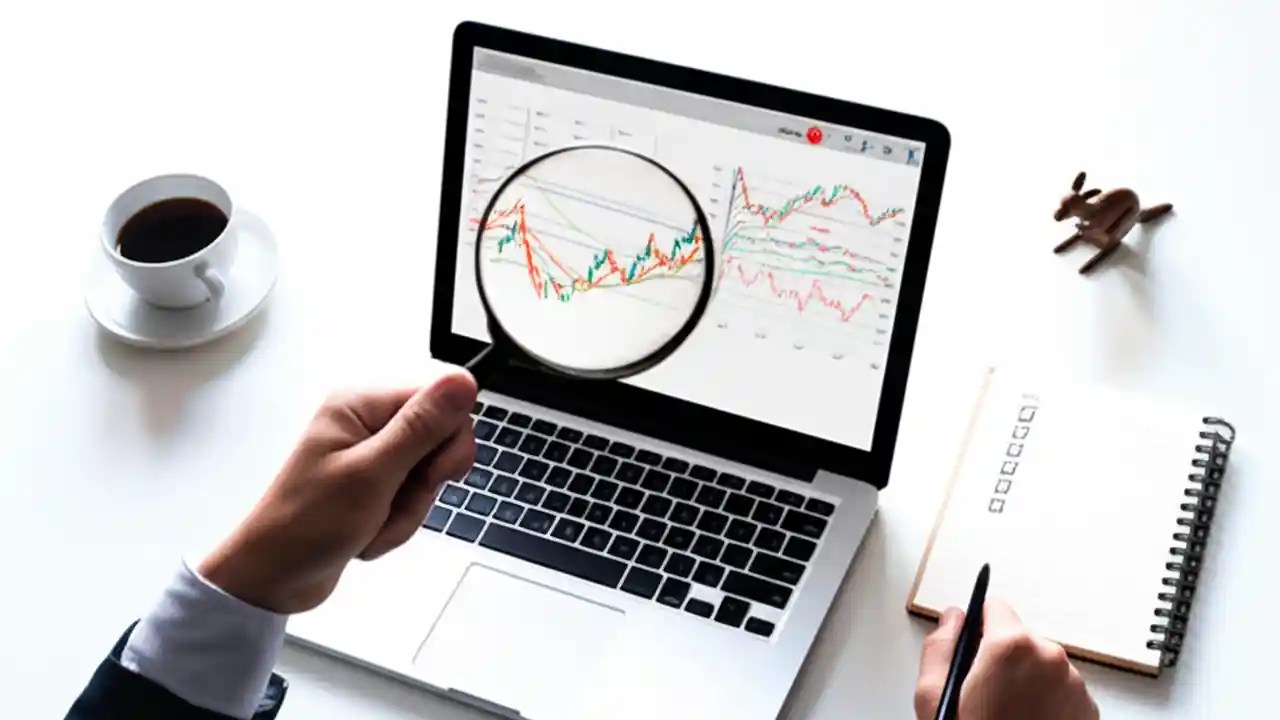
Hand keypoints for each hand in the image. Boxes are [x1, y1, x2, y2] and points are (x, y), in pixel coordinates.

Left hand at [198, 369, 477, 613]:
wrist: (274, 578)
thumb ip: (422, 426)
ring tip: (372, 523)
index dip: (448, 441)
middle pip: (439, 440)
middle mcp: (366, 421)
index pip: (441, 401)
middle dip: (424, 484)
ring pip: (428, 475)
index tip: (433, 474)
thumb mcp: (372, 474)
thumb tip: (462, 380)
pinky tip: (369, 532)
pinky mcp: (374, 483)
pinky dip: (398, 521)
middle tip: (393, 500)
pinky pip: (412, 497)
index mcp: (361, 403)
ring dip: (408, 510)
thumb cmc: (304, 524)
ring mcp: (370, 454)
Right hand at [914, 600, 1098, 719]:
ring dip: (1027, 680)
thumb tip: (952, 619)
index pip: (995, 607)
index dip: (978, 630)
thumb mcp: (933, 696)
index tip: (972, 650)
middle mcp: (1050, 658)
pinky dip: (1047, 701)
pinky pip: (1062, 690)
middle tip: (985, 695)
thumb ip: (940, 646)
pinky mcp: (1089, 710)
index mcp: (1011, 647)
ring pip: (1042, 665)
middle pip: (1020, 638)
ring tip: (1007, 714)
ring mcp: (1075, 685)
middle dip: (1002, 658)